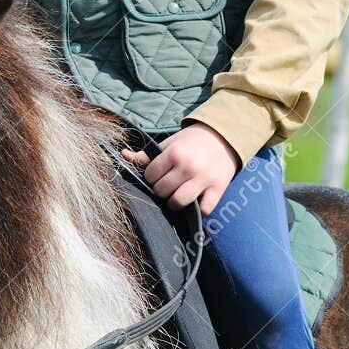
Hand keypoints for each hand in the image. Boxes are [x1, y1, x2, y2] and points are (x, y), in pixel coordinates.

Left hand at [120, 123, 239, 216]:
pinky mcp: (218, 189)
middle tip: (167, 185)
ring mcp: (204, 179)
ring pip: (178, 203)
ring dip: (174, 203)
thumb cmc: (192, 141)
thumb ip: (148, 154)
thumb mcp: (170, 143)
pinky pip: (204, 210)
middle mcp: (188, 167)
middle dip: (161, 190)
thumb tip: (123, 155)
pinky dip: (198, 210)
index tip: (157, 176)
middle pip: (162, 191)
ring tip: (176, 195)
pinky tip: (195, 201)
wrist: (224, 137)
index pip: (150, 176)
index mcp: (175, 153)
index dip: (151, 178)